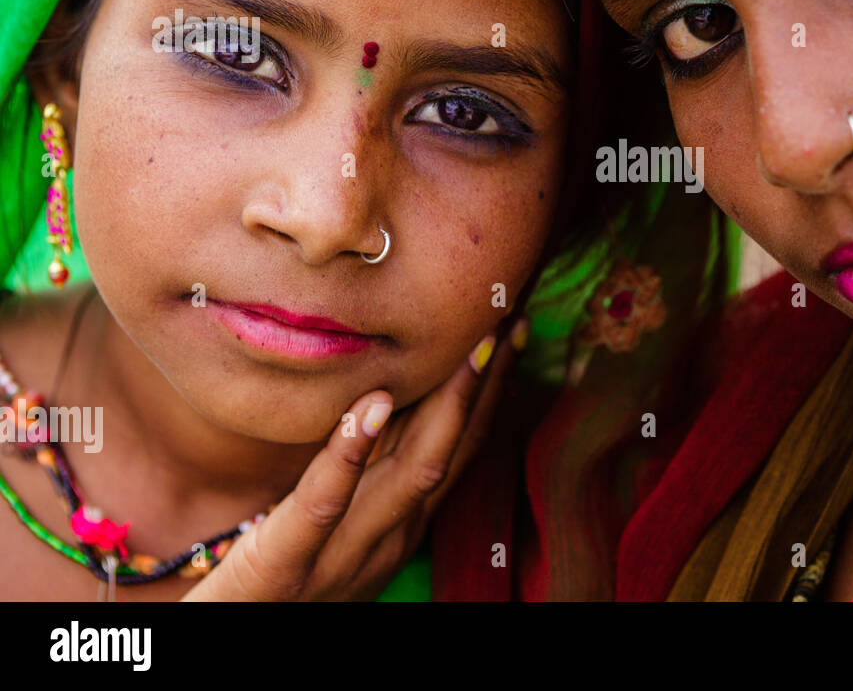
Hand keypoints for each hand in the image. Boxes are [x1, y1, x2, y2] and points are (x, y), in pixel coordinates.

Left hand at [180, 319, 522, 600]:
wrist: (228, 648)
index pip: (460, 446)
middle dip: (486, 385)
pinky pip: (322, 506)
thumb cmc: (276, 577)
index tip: (508, 327)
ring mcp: (342, 556)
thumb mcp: (335, 514)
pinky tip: (369, 406)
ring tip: (468, 350)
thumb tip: (388, 384)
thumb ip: (361, 460)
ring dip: (448, 407)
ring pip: (413, 473)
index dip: (491, 388)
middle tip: (507, 319)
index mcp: (399, 524)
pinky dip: (349, 454)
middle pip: (452, 450)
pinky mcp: (282, 567)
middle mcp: (388, 539)